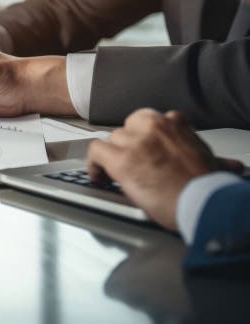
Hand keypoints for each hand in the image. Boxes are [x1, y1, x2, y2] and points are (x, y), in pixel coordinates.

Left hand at [86, 109, 244, 230]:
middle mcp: (153, 126)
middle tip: (129, 163)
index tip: (142, 149)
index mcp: (175, 123)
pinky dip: (93, 163)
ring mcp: (135, 141)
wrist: (203, 202)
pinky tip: (98, 176)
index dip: (142, 138)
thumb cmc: (207, 186)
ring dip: (112, 157)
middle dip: (126, 147)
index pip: (149, 121)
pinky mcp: (121, 160)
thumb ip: (208, 157)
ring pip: (112, 141)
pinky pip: (95, 152)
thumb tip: (229, 165)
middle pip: (127, 130)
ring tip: (114, 174)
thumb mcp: (211, 162)